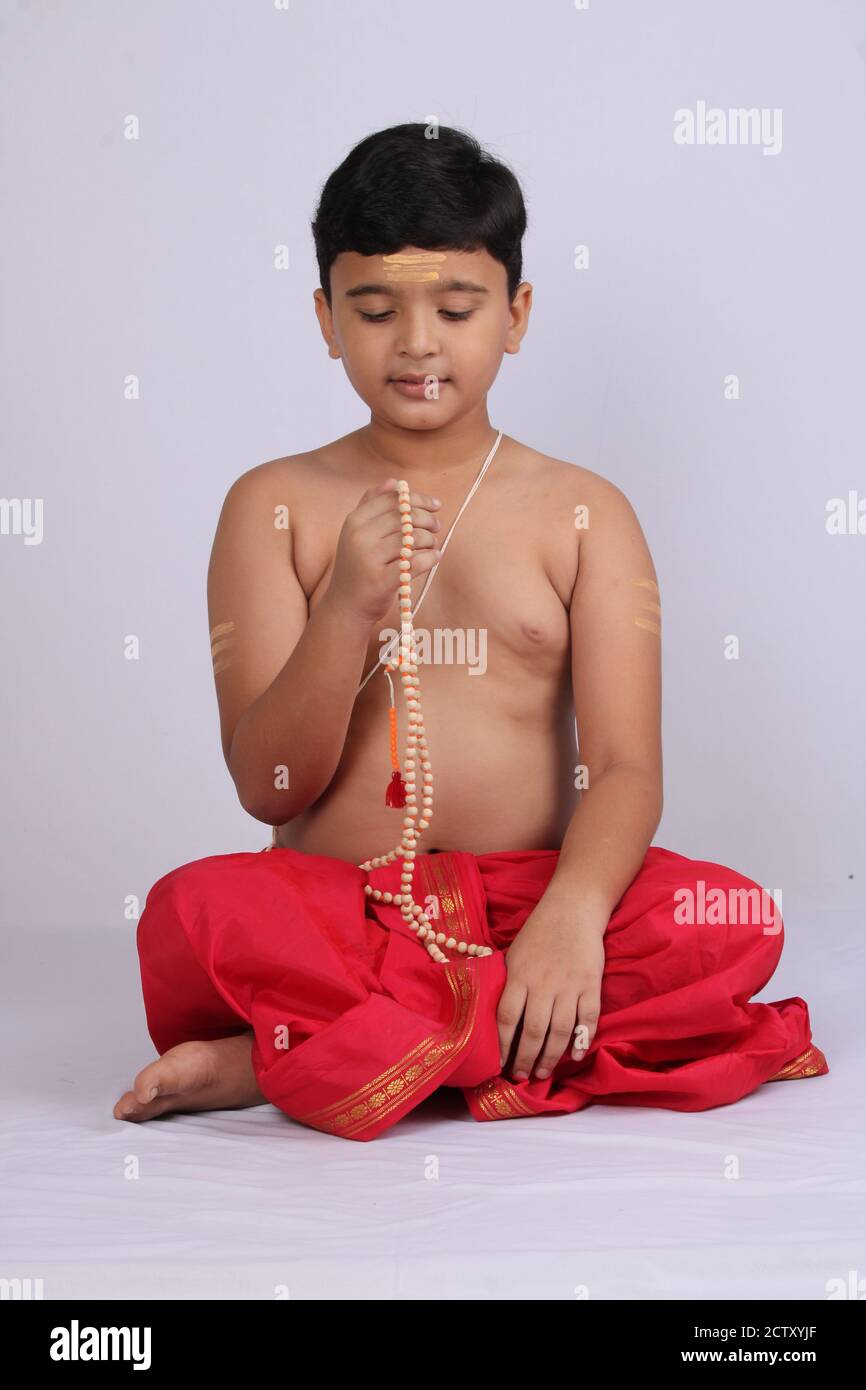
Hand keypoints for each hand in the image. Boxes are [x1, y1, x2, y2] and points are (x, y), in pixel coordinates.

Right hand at [326, 479, 442, 625]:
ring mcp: (369, 559)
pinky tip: (434, 558)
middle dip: (427, 519)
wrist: (345, 607)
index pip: (393, 500)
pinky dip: (431, 558)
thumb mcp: (357, 533)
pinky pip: (416, 562)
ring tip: (433, 546)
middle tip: (436, 526)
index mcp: (354, 521)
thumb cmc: (357, 567)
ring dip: (430, 540)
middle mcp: (359, 537)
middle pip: (405, 517)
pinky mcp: (382, 581)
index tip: (435, 505)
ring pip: (413, 538)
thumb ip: (371, 505)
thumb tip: (394, 481)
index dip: (418, 499)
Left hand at [496, 895, 606, 1080]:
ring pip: (559, 1031)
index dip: (502, 1045)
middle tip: (520, 1076)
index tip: (498, 1063)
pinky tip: (575, 1058)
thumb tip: (497, 1015)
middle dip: (525, 1059)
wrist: (573, 909)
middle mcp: (542, 984)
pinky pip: (588, 1019)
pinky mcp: (591, 985)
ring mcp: (569, 986)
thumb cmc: (538, 932)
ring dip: (550, 1057)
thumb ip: (508, 982)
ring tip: (542, 1072)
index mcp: (519, 975)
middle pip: (532, 1031)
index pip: (506, 1017)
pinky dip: (582, 1041)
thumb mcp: (513, 953)